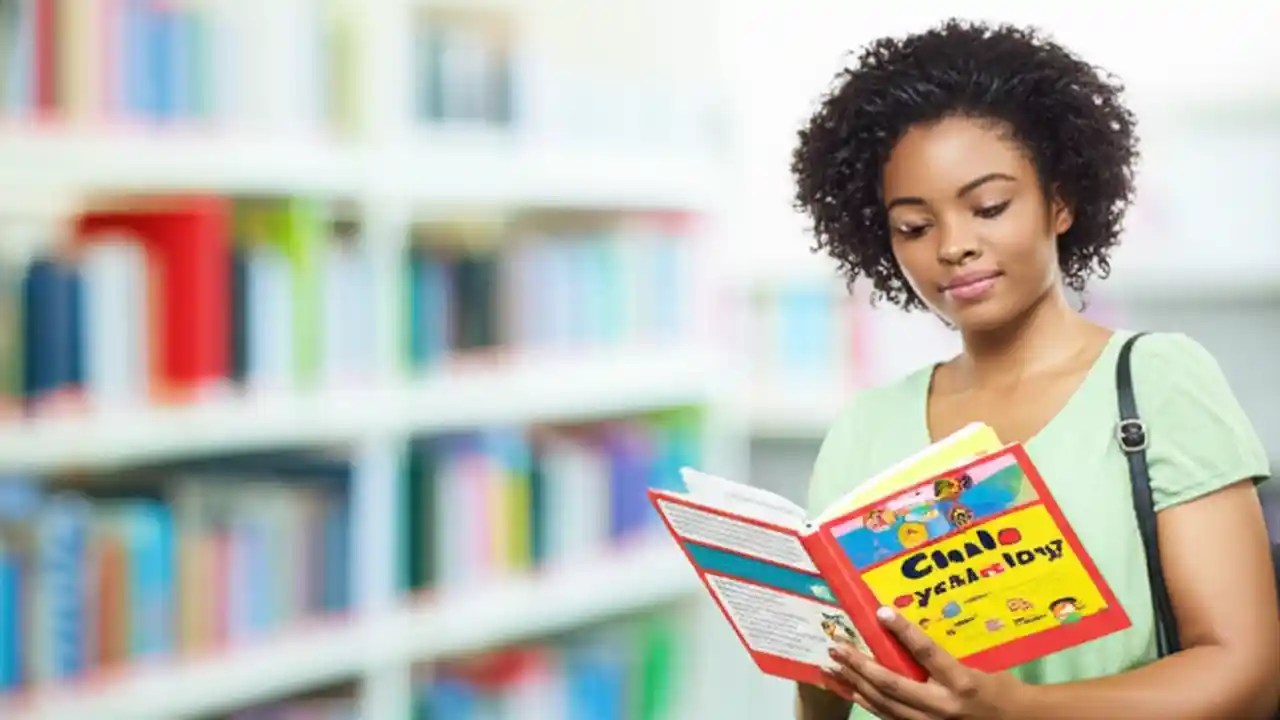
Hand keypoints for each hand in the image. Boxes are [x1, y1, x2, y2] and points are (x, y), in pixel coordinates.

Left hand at [822, 607, 1022, 719]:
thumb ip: (944, 654)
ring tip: (832, 666)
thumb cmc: (999, 689)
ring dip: (855, 683)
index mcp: (962, 683)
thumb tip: (909, 629)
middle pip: (893, 684)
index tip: (881, 611)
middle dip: (860, 664)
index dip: (904, 632)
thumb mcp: (977, 665)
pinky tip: (850, 689)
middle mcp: (943, 706)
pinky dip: (867, 702)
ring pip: (884, 703)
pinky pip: (888, 717)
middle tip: (836, 645)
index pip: (928, 653)